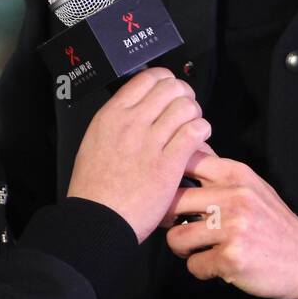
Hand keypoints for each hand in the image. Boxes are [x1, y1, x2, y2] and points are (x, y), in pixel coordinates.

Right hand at [68, 67, 210, 242]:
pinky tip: (198, 140)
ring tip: (192, 127)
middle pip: (171, 87)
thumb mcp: (95, 142)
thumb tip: (139, 109)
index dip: (166, 81)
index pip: (148, 77)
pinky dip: (202, 132)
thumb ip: (117, 122)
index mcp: (112, 115)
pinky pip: (196, 131)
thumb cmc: (95, 189)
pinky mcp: (168, 164)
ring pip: (187, 106)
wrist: (97, 220)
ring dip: (195, 114)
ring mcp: (150, 142)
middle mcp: (131, 123)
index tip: (170, 92)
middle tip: (185, 110)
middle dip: (184, 95)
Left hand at [164, 155, 297, 298]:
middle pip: (172, 202)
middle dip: (171, 220)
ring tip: (202, 249)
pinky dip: (202, 269)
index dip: (171, 180)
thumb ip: (219, 173)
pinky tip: (219, 265)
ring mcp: (233, 227)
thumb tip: (183, 155)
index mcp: (236, 174)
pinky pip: (193, 265)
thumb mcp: (251, 187)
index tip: (174, 195)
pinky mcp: (232, 257)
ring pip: (176, 237)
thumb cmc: (273, 223)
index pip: (186, 162)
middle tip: (184, 228)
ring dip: (184, 248)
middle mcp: (234, 197)